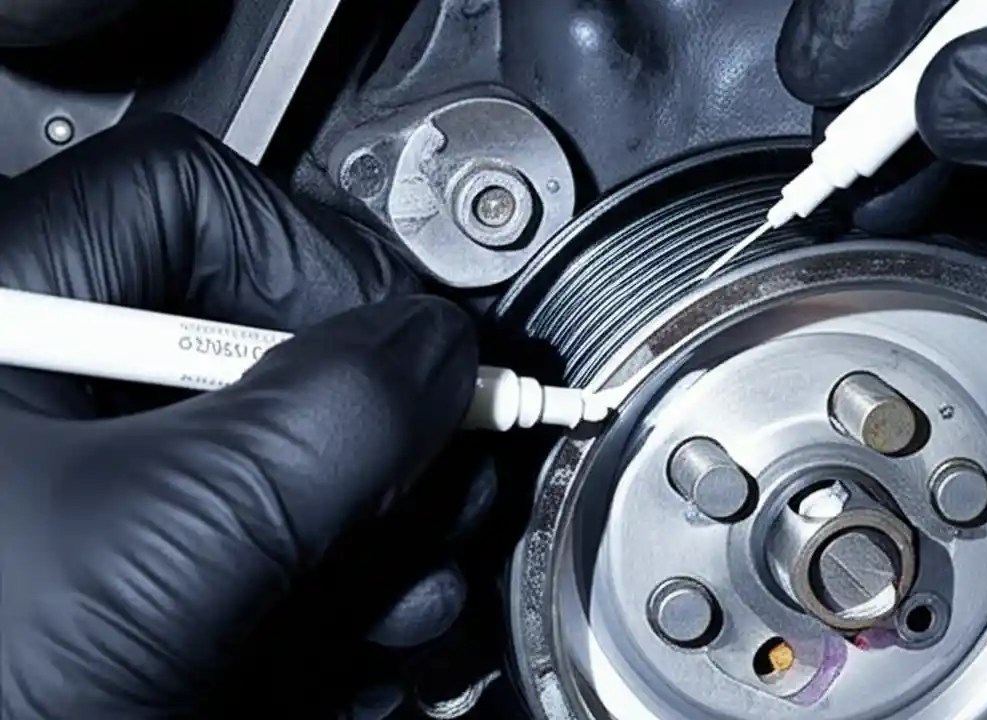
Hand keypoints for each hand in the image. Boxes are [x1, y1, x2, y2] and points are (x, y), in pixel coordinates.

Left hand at [0, 116, 476, 717]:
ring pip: (277, 466)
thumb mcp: (170, 536)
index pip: (195, 201)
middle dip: (381, 433)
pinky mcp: (130, 591)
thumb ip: (334, 418)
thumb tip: (438, 350)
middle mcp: (48, 398)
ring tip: (413, 601)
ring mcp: (92, 505)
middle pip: (263, 344)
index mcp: (7, 321)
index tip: (414, 357)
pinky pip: (258, 558)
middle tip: (442, 490)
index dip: (324, 260)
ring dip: (377, 535)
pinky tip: (370, 649)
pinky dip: (334, 600)